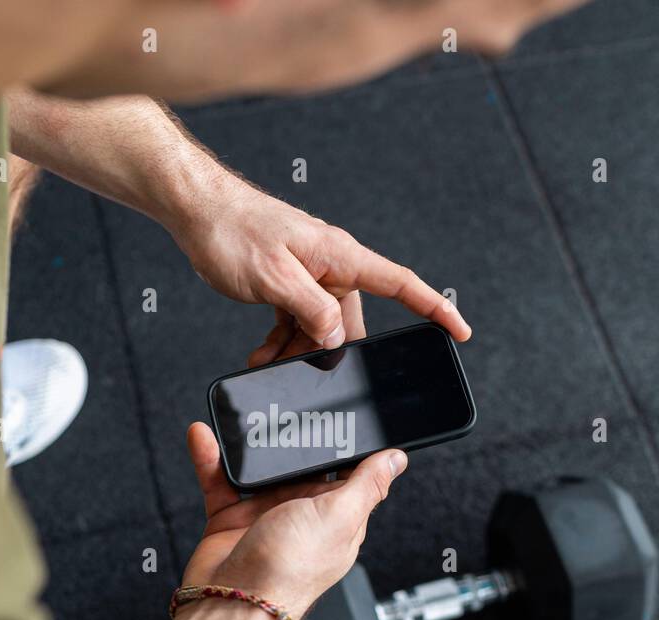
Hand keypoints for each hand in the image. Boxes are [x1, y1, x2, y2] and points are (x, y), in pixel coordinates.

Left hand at [170, 172, 469, 354]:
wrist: (197, 210)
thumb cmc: (234, 231)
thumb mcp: (274, 279)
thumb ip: (313, 311)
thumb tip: (338, 339)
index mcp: (340, 257)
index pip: (401, 285)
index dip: (435, 309)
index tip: (460, 331)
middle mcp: (332, 265)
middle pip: (351, 321)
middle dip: (330, 351)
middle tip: (299, 369)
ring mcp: (310, 274)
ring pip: (320, 326)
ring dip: (297, 349)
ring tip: (266, 360)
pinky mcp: (288, 283)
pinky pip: (297, 320)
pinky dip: (283, 339)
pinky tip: (262, 353)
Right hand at [180, 422, 406, 619]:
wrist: (233, 603)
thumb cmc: (289, 570)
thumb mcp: (340, 516)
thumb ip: (366, 484)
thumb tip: (396, 460)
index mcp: (338, 516)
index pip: (347, 471)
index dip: (342, 442)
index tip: (335, 410)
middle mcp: (303, 515)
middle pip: (300, 463)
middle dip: (289, 437)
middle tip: (280, 405)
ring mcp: (265, 517)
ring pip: (257, 468)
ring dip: (246, 445)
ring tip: (240, 416)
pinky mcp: (231, 519)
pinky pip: (221, 480)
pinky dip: (211, 459)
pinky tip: (205, 438)